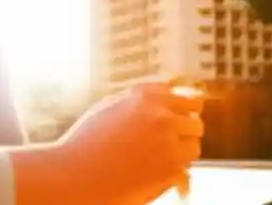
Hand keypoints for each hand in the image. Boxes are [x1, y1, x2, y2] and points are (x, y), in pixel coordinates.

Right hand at [14, 80, 203, 204]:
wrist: (76, 177)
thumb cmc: (85, 145)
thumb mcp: (108, 108)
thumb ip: (136, 100)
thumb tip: (161, 96)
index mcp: (144, 97)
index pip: (180, 93)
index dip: (182, 105)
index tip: (182, 112)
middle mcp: (160, 116)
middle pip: (195, 115)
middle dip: (187, 125)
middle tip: (179, 135)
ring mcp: (169, 143)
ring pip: (195, 142)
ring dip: (184, 148)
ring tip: (166, 156)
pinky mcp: (171, 169)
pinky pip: (186, 167)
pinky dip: (176, 171)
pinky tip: (158, 172)